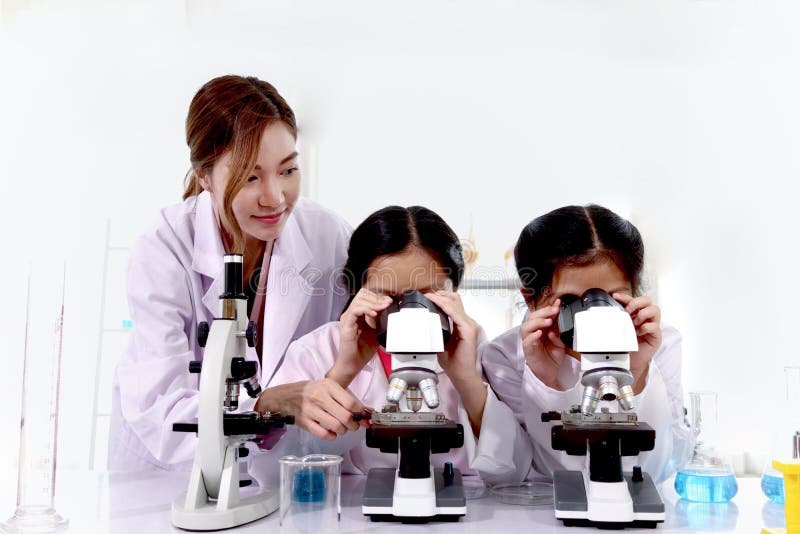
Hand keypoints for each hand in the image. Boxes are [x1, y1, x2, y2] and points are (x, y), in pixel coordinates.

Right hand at [254, 379, 370, 439]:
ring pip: (336, 426)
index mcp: (328, 386)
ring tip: (342, 429)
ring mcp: (311, 410)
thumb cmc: (310, 391)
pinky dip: (332, 436)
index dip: (360, 413)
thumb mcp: (326, 387)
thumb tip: (367, 411)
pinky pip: (323, 434)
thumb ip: (344, 397)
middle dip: (354, 425)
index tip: (362, 417)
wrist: (284, 396)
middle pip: (346, 416)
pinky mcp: (304, 422)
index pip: (351, 402)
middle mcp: (320, 397)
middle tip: (354, 426)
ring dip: (343, 431)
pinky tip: (332, 433)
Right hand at [328, 289, 392, 386]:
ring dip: (373, 303)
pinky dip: (366, 309)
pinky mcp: (346, 325)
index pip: (365, 297)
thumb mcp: (376, 331)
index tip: (389, 301)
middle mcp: (350, 315)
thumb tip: (387, 309)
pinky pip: (355, 310)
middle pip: (362, 295)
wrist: (353, 364)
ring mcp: (347, 319)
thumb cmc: (362, 351)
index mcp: (357, 315)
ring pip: (359, 300)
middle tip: (388, 302)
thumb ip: (379, 320)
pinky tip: (374, 314)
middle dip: (377, 298)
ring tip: (383, 307)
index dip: (377, 297)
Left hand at [424, 290, 479, 384]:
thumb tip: (424, 325)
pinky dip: (445, 306)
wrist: (461, 374)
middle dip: (440, 294)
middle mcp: (467, 322)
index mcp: (462, 324)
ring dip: (440, 298)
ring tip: (428, 296)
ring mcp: (469, 325)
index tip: (427, 296)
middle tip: (427, 295)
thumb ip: (437, 332)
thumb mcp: (441, 342)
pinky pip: (455, 313)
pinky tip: (436, 303)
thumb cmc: (453, 362)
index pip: (453, 304)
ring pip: (454, 303)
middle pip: (455, 299)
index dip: (441, 297)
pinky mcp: (468, 329)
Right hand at [520, 299, 567, 389]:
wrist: (550, 373)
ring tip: (547, 321)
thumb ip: (558, 332)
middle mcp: (534, 333)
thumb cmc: (552, 357)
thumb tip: (556, 323)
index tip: (558, 303)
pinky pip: (527, 341)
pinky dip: (533, 336)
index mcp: (541, 328)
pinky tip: (539, 333)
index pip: (542, 315)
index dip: (549, 308)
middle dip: (543, 312)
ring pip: (526, 327)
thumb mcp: (560, 342)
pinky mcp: (528, 350)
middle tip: (554, 311)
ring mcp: (529, 341)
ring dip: (537, 322)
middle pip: (532, 318)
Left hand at [612, 292, 661, 392]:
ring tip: (635, 322)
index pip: (632, 299)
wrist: (629, 363)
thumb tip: (597, 317)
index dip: (625, 296)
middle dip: (637, 302)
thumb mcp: (615, 332)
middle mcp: (644, 318)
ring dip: (643, 313)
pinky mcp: (656, 336)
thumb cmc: (624, 347)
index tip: (615, 296)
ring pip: (655, 310)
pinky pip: (655, 326)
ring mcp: (651, 326)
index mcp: (634, 314)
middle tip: (628, 311)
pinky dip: (647, 327)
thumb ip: (611, 323)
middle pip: (647, 300)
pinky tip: (639, 332)